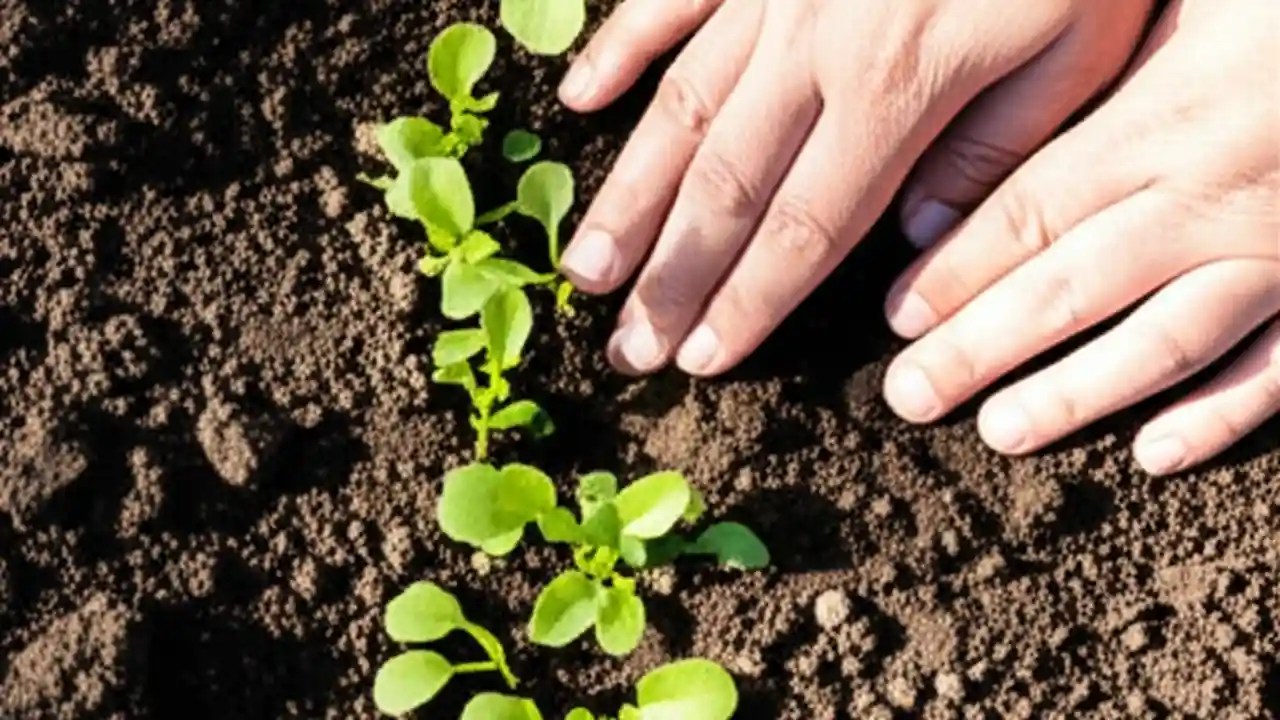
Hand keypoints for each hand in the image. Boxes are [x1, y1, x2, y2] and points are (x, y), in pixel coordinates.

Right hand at [557, 0, 1152, 374]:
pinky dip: (621, 47)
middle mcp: (813, 47)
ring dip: (629, 196)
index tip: (701, 360)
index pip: (806, 227)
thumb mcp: (1079, 45)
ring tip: (585, 267)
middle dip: (671, 278)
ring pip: (682, 109)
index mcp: (896, 86)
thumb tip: (915, 241)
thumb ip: (994, 149)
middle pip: (725, 187)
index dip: (748, 301)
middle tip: (625, 348)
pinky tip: (579, 99)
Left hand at [883, 0, 1279, 474]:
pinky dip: (1220, 415)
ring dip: (1075, 394)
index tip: (897, 316)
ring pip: (1163, 340)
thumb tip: (988, 114)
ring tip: (998, 431)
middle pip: (1073, 288)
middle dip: (980, 348)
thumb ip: (1092, 70)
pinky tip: (1155, 454)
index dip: (956, 272)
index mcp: (1164, 117)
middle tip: (910, 396)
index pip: (1031, 212)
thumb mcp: (1182, 6)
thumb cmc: (1277, 12)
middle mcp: (1213, 194)